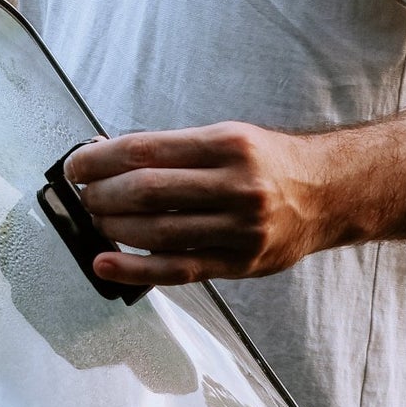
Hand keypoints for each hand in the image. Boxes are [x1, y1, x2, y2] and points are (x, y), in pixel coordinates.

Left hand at [64, 123, 331, 287]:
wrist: (329, 193)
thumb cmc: (268, 162)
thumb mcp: (227, 137)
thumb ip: (171, 150)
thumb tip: (105, 156)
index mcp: (228, 144)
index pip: (146, 150)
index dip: (100, 159)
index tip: (76, 165)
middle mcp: (236, 185)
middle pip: (148, 191)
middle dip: (102, 194)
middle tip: (83, 194)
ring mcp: (239, 229)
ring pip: (157, 232)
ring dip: (112, 227)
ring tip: (94, 220)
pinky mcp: (239, 264)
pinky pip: (177, 269)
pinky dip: (134, 268)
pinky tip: (104, 262)